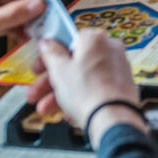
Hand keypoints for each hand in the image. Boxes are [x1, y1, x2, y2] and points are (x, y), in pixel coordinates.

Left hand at [0, 0, 45, 101]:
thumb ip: (10, 15)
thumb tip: (39, 4)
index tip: (50, 1)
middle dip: (36, 4)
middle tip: (52, 19)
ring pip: (16, 9)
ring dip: (30, 19)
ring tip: (43, 31)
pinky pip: (9, 23)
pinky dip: (21, 30)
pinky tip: (29, 39)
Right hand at [28, 30, 145, 146]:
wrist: (112, 119)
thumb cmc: (88, 92)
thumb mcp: (59, 70)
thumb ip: (50, 53)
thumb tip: (47, 43)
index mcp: (95, 39)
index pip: (68, 40)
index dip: (50, 54)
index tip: (41, 65)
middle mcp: (110, 49)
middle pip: (74, 63)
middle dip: (51, 80)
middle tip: (36, 91)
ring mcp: (117, 68)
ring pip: (83, 78)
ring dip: (61, 93)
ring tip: (45, 108)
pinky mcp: (121, 86)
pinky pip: (95, 88)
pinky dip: (80, 98)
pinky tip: (68, 112)